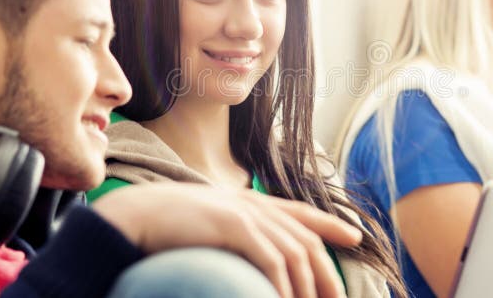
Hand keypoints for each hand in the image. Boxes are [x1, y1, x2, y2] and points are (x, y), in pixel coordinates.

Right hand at [92, 182, 359, 297]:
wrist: (137, 215)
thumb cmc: (168, 225)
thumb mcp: (210, 224)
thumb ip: (235, 232)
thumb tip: (252, 252)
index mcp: (250, 204)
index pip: (301, 212)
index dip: (331, 222)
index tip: (355, 235)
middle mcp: (254, 206)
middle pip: (307, 239)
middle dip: (327, 271)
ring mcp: (246, 214)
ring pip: (294, 253)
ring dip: (307, 287)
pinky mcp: (234, 225)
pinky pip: (272, 260)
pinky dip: (283, 284)